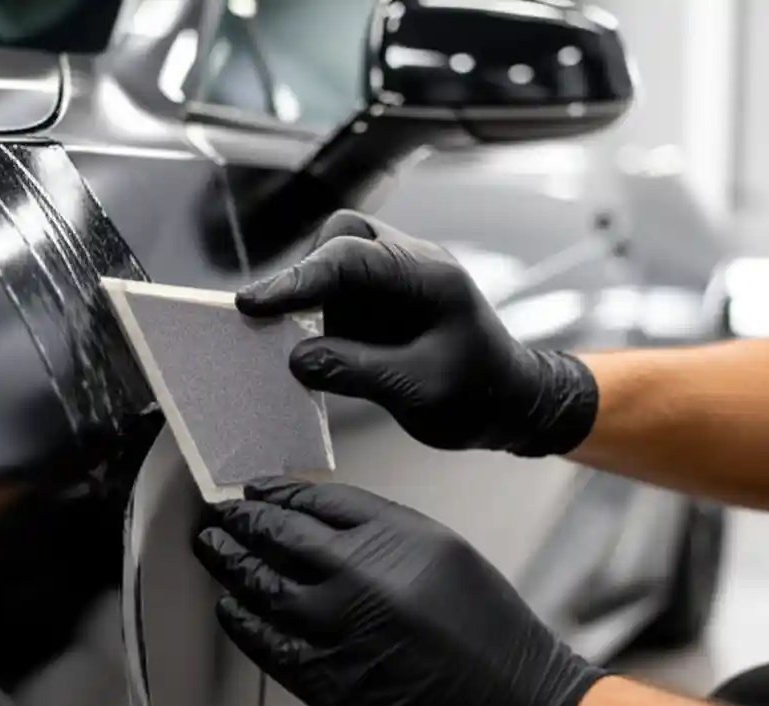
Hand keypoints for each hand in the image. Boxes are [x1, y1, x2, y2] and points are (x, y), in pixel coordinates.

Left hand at [194, 478, 605, 705]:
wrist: (513, 700)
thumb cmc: (487, 628)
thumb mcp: (443, 550)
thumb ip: (381, 528)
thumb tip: (318, 516)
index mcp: (397, 539)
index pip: (318, 501)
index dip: (279, 492)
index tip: (258, 489)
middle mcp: (364, 579)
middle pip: (281, 536)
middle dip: (243, 522)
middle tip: (221, 515)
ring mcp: (342, 630)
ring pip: (265, 585)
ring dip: (231, 563)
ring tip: (213, 548)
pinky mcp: (331, 680)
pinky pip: (268, 642)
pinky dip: (242, 620)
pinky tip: (230, 605)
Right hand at [237, 210, 596, 456]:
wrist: (514, 404)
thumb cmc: (481, 395)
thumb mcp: (418, 391)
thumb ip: (355, 370)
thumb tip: (296, 358)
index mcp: (427, 276)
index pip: (350, 260)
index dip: (296, 280)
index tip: (253, 304)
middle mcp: (410, 265)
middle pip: (341, 238)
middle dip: (305, 275)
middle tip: (272, 319)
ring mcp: (397, 281)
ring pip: (335, 266)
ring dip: (312, 302)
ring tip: (306, 347)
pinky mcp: (385, 302)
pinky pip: (340, 295)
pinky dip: (320, 319)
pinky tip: (320, 352)